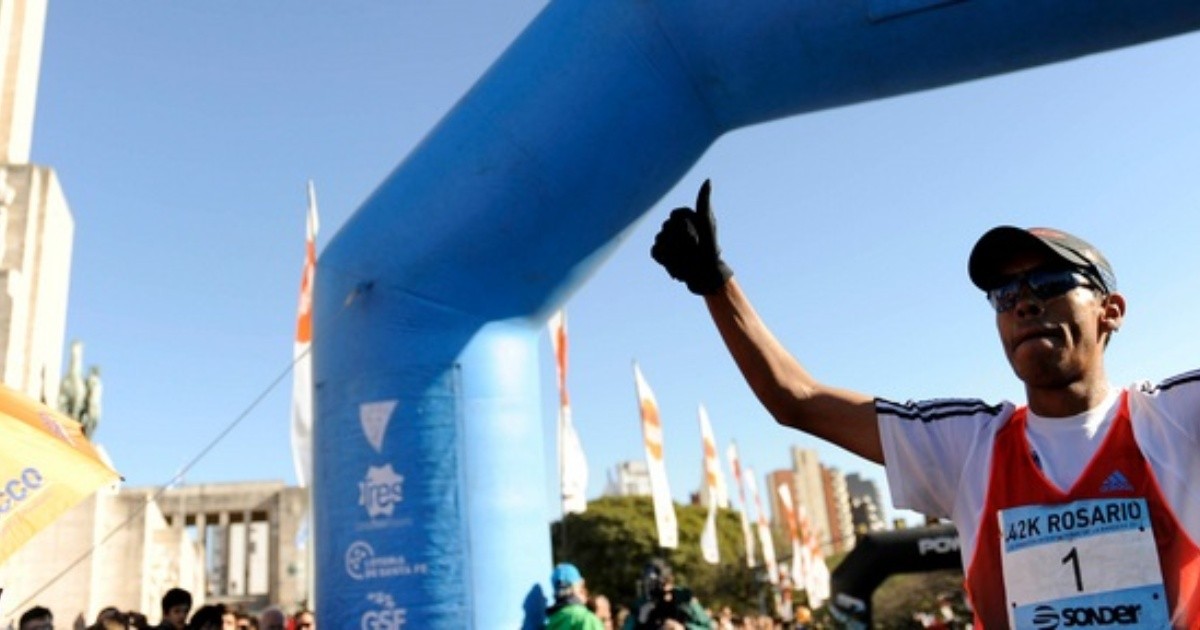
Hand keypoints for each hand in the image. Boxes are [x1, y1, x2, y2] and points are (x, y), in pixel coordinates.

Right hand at [650, 179, 732, 294]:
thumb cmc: (711, 247)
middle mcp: (675, 228)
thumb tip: (707, 180)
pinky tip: (676, 263)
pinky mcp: (661, 254)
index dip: (685, 225)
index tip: (696, 233)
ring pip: (660, 239)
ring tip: (686, 257)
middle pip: (666, 227)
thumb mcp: (707, 222)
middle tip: (693, 248)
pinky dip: (664, 257)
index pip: (674, 215)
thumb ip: (704, 202)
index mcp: (685, 218)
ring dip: (674, 249)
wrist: (707, 273)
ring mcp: (666, 241)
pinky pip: (655, 251)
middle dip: (680, 239)